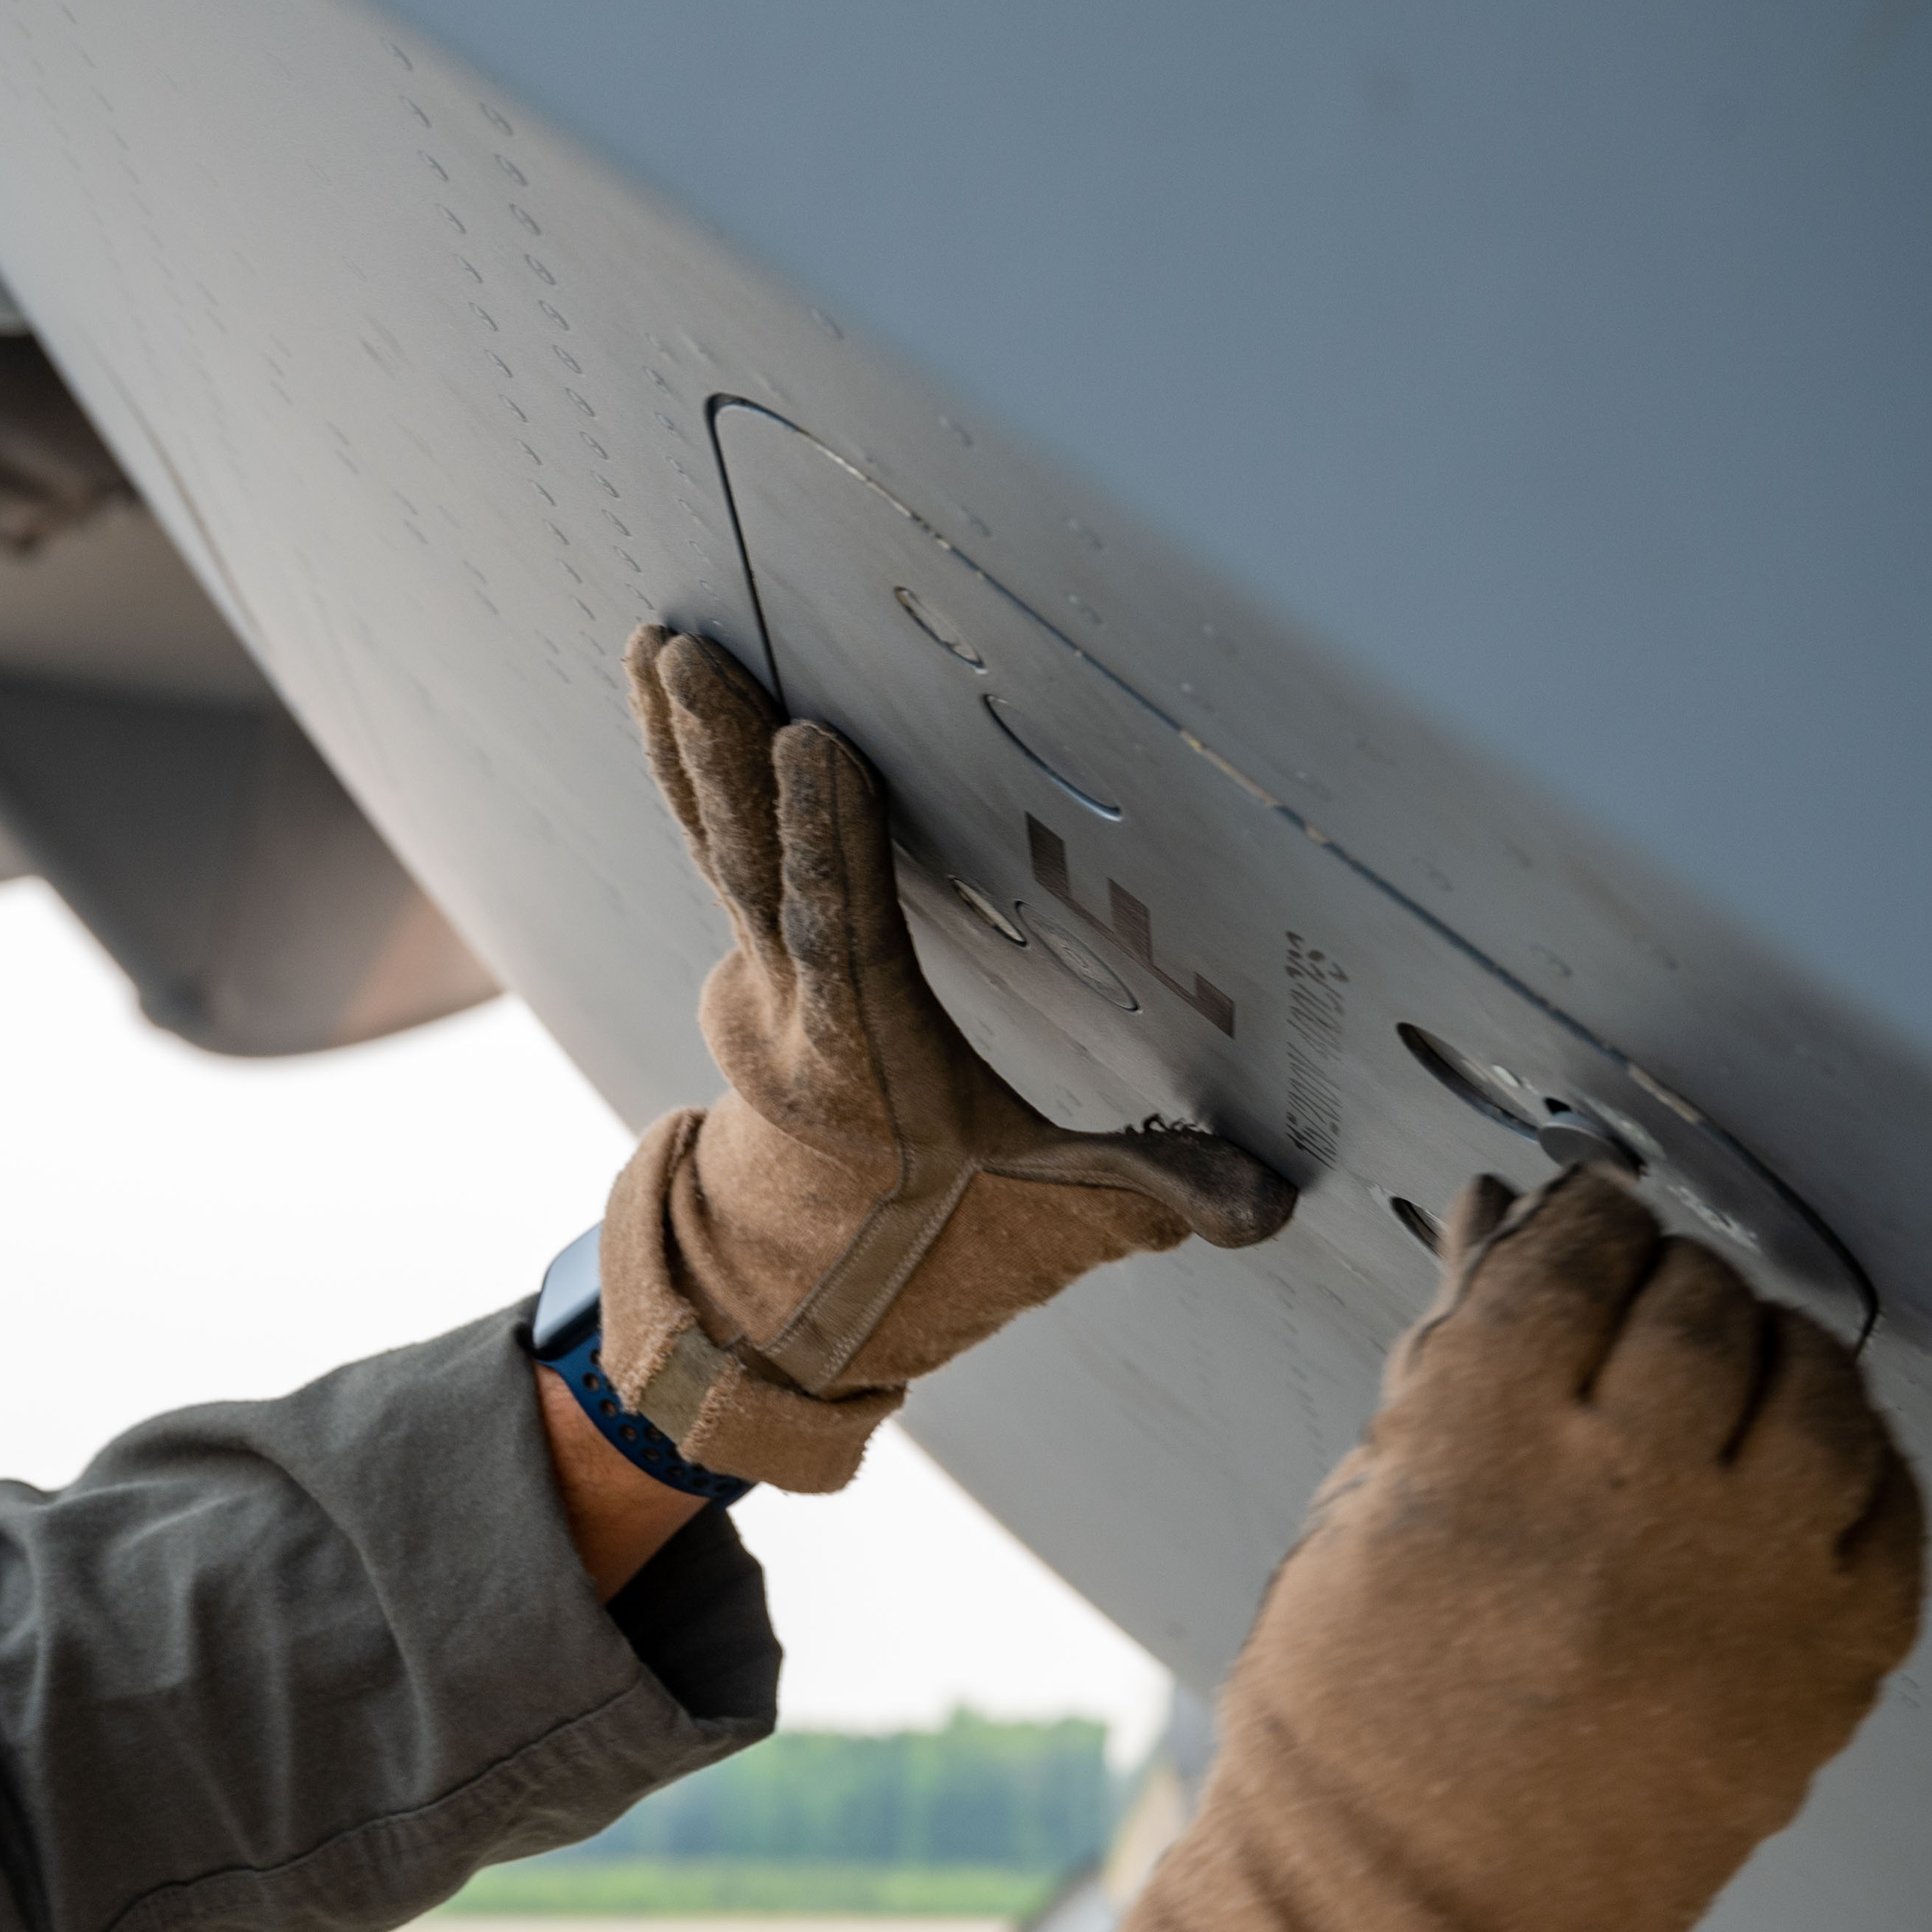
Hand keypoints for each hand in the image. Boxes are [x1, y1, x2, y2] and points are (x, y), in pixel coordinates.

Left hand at [599, 625, 1292, 1491]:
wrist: (805, 1285)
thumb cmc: (940, 1240)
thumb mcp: (1056, 1219)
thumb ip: (1159, 1193)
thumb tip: (1270, 1199)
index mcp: (862, 1060)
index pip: (840, 934)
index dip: (824, 838)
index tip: (809, 745)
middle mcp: (789, 1009)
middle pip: (756, 868)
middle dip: (725, 763)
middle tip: (688, 659)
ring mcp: (756, 979)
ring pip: (722, 843)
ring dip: (692, 744)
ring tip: (661, 646)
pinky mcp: (750, 956)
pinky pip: (718, 845)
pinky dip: (692, 766)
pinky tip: (665, 686)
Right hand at [992, 1168, 1927, 1931]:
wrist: (1414, 1930)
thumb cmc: (1356, 1742)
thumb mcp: (1353, 1518)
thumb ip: (1440, 1366)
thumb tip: (1495, 1237)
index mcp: (1479, 1448)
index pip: (1574, 1253)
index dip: (1582, 1221)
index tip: (1580, 1223)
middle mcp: (1629, 1497)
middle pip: (1702, 1303)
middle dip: (1673, 1281)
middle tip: (1647, 1299)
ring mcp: (1747, 1586)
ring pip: (1819, 1386)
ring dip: (1779, 1354)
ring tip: (1732, 1373)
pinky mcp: (1829, 1669)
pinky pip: (1894, 1514)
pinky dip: (1861, 1467)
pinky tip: (1804, 1470)